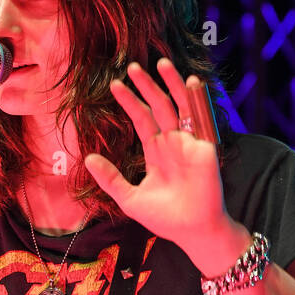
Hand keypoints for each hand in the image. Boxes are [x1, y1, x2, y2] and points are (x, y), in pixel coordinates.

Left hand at [83, 58, 247, 272]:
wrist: (191, 232)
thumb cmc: (164, 219)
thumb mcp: (130, 199)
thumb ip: (110, 179)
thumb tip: (88, 158)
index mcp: (156, 152)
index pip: (141, 120)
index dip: (129, 102)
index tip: (115, 86)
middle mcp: (173, 143)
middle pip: (159, 107)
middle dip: (147, 86)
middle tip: (132, 66)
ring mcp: (190, 143)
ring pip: (180, 106)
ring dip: (172, 85)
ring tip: (160, 63)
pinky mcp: (205, 148)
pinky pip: (202, 119)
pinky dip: (197, 101)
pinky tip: (190, 82)